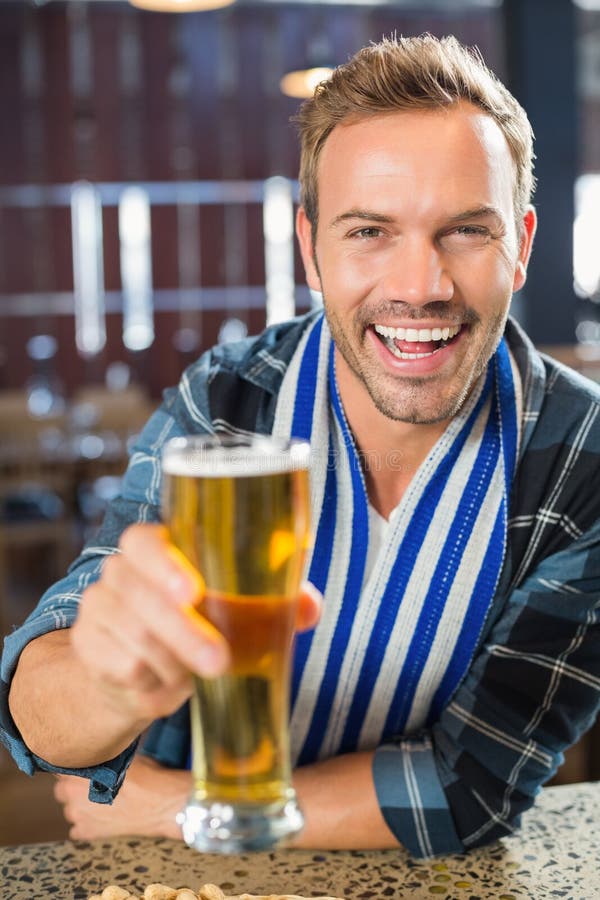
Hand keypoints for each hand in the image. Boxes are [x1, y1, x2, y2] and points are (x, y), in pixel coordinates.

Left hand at [53, 754, 189, 839]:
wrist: (161, 804)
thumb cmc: (146, 776)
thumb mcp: (123, 755)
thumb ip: (103, 755)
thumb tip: (99, 748)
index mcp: (78, 771)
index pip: (61, 766)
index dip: (74, 766)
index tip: (84, 767)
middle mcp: (71, 794)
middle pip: (61, 790)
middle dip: (73, 787)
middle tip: (94, 784)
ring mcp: (77, 816)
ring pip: (69, 809)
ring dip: (80, 806)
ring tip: (102, 802)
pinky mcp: (86, 833)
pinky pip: (77, 828)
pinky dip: (87, 824)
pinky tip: (104, 817)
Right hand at [71, 523, 320, 734]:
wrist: (135, 668)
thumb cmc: (195, 624)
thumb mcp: (231, 609)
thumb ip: (272, 602)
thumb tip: (309, 607)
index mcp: (152, 548)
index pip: (143, 542)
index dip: (164, 564)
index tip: (193, 592)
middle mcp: (118, 572)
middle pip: (141, 598)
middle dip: (184, 633)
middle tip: (220, 662)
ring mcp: (98, 608)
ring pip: (135, 640)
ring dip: (174, 664)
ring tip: (195, 673)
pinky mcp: (88, 647)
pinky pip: (124, 669)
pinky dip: (153, 683)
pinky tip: (165, 682)